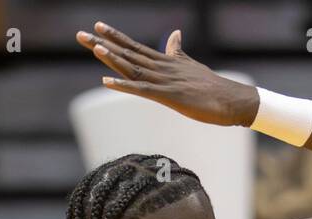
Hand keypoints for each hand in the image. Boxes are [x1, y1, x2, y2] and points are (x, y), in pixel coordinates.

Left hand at [76, 22, 259, 126]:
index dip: (115, 37)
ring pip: (132, 67)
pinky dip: (123, 86)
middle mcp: (161, 67)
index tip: (97, 27)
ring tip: (93, 47)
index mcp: (165, 61)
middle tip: (80, 34)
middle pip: (127, 53)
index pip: (135, 46)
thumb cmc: (212, 87)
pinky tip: (107, 81)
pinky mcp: (168, 96)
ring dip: (111, 58)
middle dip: (103, 43)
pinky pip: (141, 90)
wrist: (231, 100)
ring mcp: (164, 80)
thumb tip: (174, 34)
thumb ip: (178, 51)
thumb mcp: (191, 66)